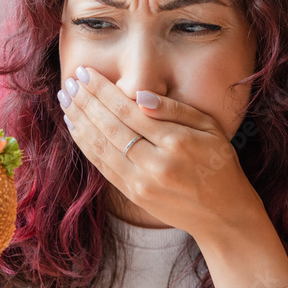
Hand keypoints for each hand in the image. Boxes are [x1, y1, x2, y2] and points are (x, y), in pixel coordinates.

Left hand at [57, 66, 261, 238]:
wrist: (222, 215)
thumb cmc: (220, 164)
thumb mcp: (210, 128)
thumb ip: (175, 109)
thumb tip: (139, 95)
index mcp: (177, 142)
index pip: (129, 110)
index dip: (103, 91)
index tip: (85, 73)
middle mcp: (156, 164)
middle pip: (110, 126)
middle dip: (85, 102)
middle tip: (68, 81)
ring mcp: (141, 183)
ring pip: (101, 146)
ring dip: (79, 121)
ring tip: (65, 99)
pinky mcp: (133, 195)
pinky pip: (102, 166)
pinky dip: (85, 144)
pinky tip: (75, 127)